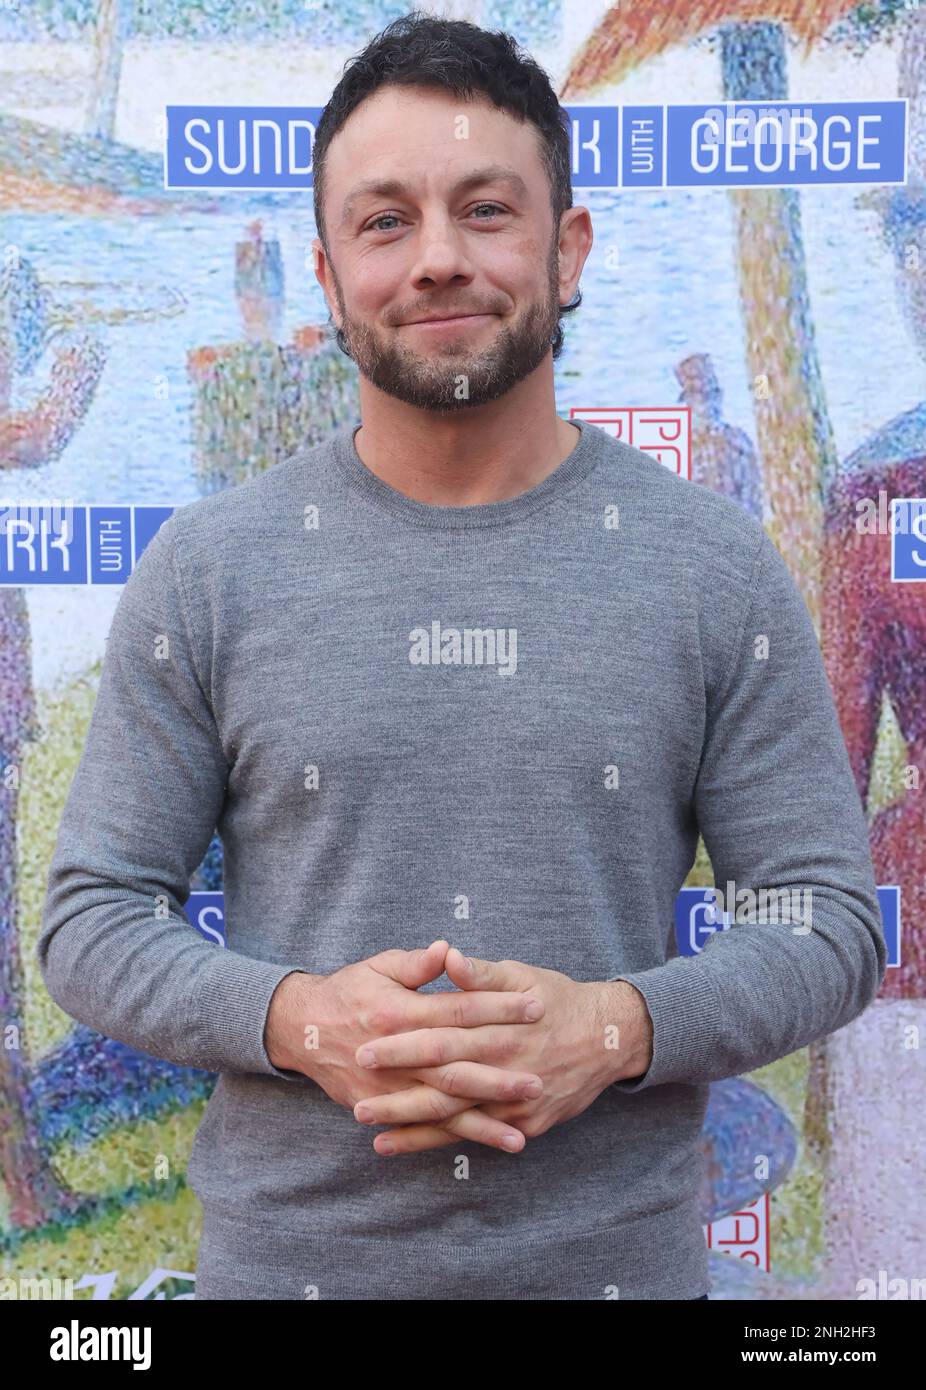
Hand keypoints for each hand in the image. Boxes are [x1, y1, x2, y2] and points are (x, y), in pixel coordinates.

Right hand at [264, 940, 547, 1149]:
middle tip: (538, 1081)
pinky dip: (451, 1137)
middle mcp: (395, 1053)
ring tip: (520, 1135)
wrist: (300, 1027)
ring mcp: (387, 1086)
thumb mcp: (380, 966)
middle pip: (455, 1066)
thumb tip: (449, 949)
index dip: (499, 1008)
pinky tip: (480, 1145)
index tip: (537, 1007)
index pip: (459, 1009)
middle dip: (498, 1077)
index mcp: (400, 1011)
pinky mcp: (380, 1106)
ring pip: (441, 1107)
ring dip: (481, 1122)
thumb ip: (417, 964)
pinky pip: (421, 1126)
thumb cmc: (349, 990)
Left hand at [353, 948, 653, 1154]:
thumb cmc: (557, 1000)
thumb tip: (448, 956)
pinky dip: (437, 1141)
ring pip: (456, 1117)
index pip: (444, 1035)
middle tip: (358, 1101)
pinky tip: (402, 1145)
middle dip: (400, 1094)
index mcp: (501, 1026)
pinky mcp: (524, 1124)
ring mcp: (517, 1102)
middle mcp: (507, 1067)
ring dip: (412, 1126)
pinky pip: (475, 1135)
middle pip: (445, 1082)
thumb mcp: (522, 975)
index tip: (369, 1045)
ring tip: (371, 1131)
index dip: (406, 1043)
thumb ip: (481, 974)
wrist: (609, 1038)